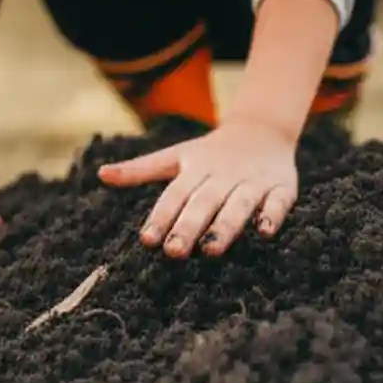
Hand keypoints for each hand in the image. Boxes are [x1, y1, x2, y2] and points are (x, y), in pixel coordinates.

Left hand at [97, 120, 298, 257]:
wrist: (262, 131)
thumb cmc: (211, 153)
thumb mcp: (175, 157)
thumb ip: (140, 170)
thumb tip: (101, 175)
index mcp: (196, 169)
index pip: (175, 195)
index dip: (161, 217)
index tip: (147, 240)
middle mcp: (223, 176)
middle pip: (204, 202)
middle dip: (189, 226)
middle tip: (174, 252)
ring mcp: (253, 182)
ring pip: (238, 205)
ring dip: (226, 226)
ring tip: (212, 250)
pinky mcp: (281, 187)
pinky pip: (278, 202)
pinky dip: (272, 215)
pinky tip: (264, 231)